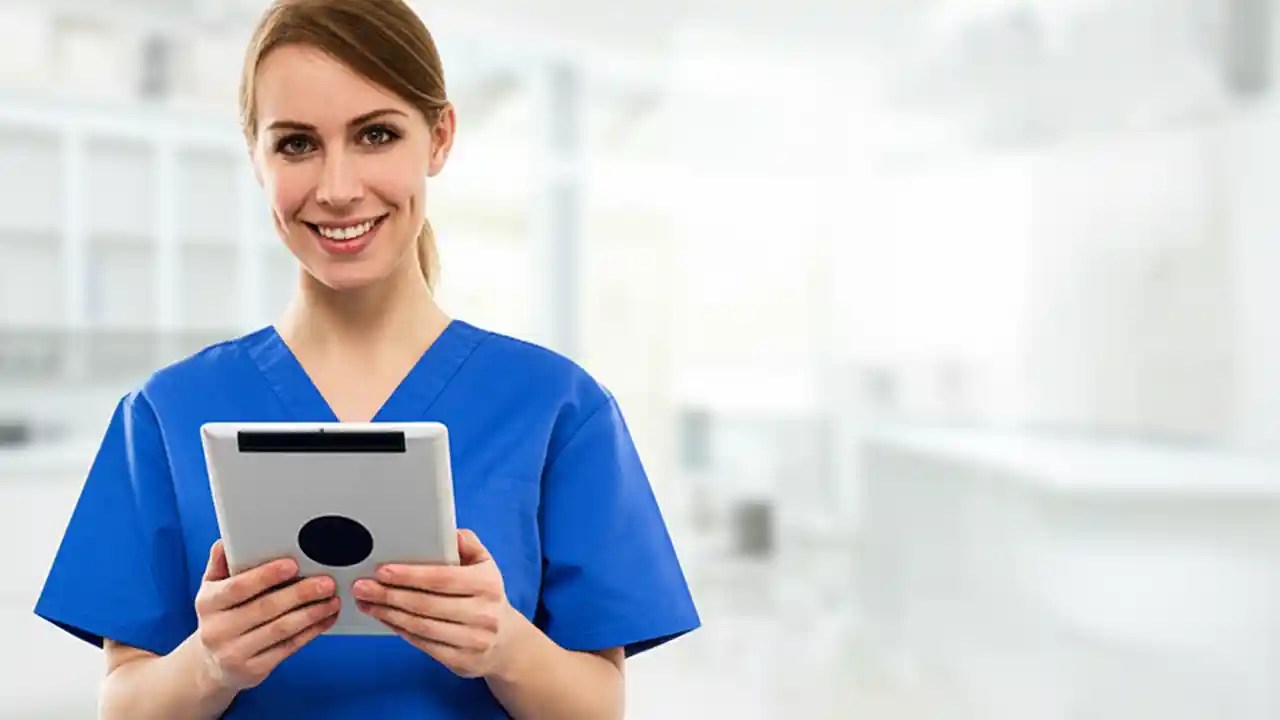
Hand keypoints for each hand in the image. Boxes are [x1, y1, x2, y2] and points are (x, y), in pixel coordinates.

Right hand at [193, 540, 340, 691]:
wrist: (211, 665)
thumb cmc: (220, 617)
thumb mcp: (212, 590)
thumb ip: (221, 565)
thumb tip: (225, 541)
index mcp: (208, 604)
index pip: (237, 587)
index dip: (265, 575)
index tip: (292, 564)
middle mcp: (218, 630)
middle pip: (265, 608)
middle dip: (300, 593)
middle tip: (326, 582)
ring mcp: (235, 653)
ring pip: (281, 629)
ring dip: (312, 613)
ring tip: (332, 599)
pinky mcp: (254, 670)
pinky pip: (288, 647)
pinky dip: (311, 632)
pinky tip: (326, 618)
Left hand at [353, 529, 515, 678]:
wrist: (505, 642)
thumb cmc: (485, 596)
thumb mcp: (485, 564)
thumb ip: (467, 544)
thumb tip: (448, 533)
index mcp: (487, 585)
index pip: (443, 578)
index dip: (410, 575)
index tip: (383, 570)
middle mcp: (483, 614)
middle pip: (426, 604)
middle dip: (389, 594)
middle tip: (363, 586)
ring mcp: (473, 640)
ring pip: (421, 626)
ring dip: (388, 614)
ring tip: (367, 602)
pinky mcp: (461, 661)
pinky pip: (423, 644)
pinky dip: (399, 630)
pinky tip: (385, 618)